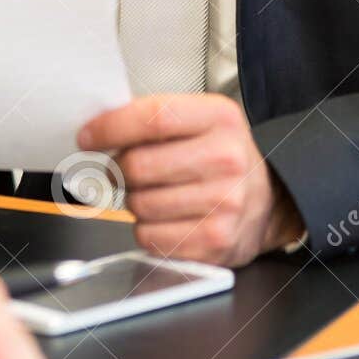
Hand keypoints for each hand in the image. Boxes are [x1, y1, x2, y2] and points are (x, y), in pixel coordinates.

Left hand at [77, 94, 303, 267]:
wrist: (270, 199)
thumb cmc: (223, 156)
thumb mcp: (201, 120)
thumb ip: (154, 117)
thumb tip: (98, 127)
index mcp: (219, 118)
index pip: (153, 117)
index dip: (111, 127)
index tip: (88, 136)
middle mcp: (226, 159)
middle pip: (138, 164)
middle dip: (119, 169)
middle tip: (127, 170)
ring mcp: (224, 203)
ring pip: (138, 203)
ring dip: (134, 200)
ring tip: (158, 193)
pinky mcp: (215, 241)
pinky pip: (149, 236)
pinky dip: (147, 228)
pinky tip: (168, 218)